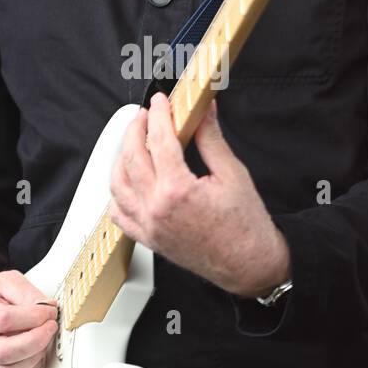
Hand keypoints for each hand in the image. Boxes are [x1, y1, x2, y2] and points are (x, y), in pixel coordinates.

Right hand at [0, 269, 59, 367]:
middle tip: (50, 326)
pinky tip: (37, 354)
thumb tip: (46, 307)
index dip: (33, 316)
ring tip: (44, 338)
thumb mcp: (4, 281)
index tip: (48, 311)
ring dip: (35, 355)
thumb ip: (25, 292)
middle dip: (36, 340)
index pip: (4, 320)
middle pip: (5, 352)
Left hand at [108, 93, 291, 295]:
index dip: (158, 114)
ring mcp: (149, 226)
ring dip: (121, 158)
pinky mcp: (149, 239)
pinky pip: (119, 214)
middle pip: (131, 157)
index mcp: (178, 190)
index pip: (158, 140)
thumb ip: (211, 139)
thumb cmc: (246, 227)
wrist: (249, 266)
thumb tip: (204, 112)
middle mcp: (157, 209)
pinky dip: (118, 193)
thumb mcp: (233, 174)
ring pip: (118, 184)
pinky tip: (128, 180)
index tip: (159, 101)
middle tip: (144, 115)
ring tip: (133, 142)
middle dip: (135, 129)